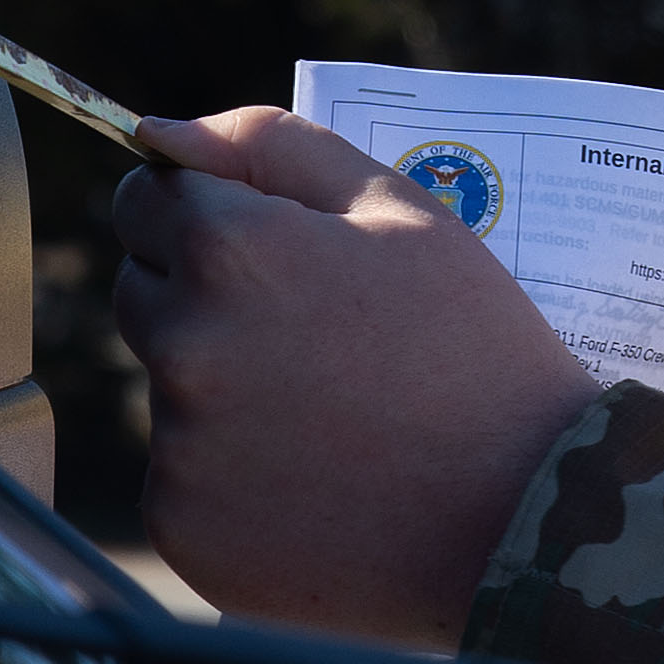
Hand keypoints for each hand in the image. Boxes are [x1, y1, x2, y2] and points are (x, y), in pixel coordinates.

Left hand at [111, 108, 602, 646]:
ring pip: (167, 390)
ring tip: (331, 419)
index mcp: (228, 249)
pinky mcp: (181, 528)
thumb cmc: (472, 346)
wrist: (523, 515)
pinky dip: (231, 480)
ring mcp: (177, 447)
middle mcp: (182, 344)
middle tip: (314, 340)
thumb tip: (157, 135)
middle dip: (206, 299)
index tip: (272, 255)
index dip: (209, 215)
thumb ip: (272, 146)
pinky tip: (315, 485)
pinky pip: (182, 480)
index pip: (145, 200)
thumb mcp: (401, 211)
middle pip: (141, 293)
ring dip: (221, 392)